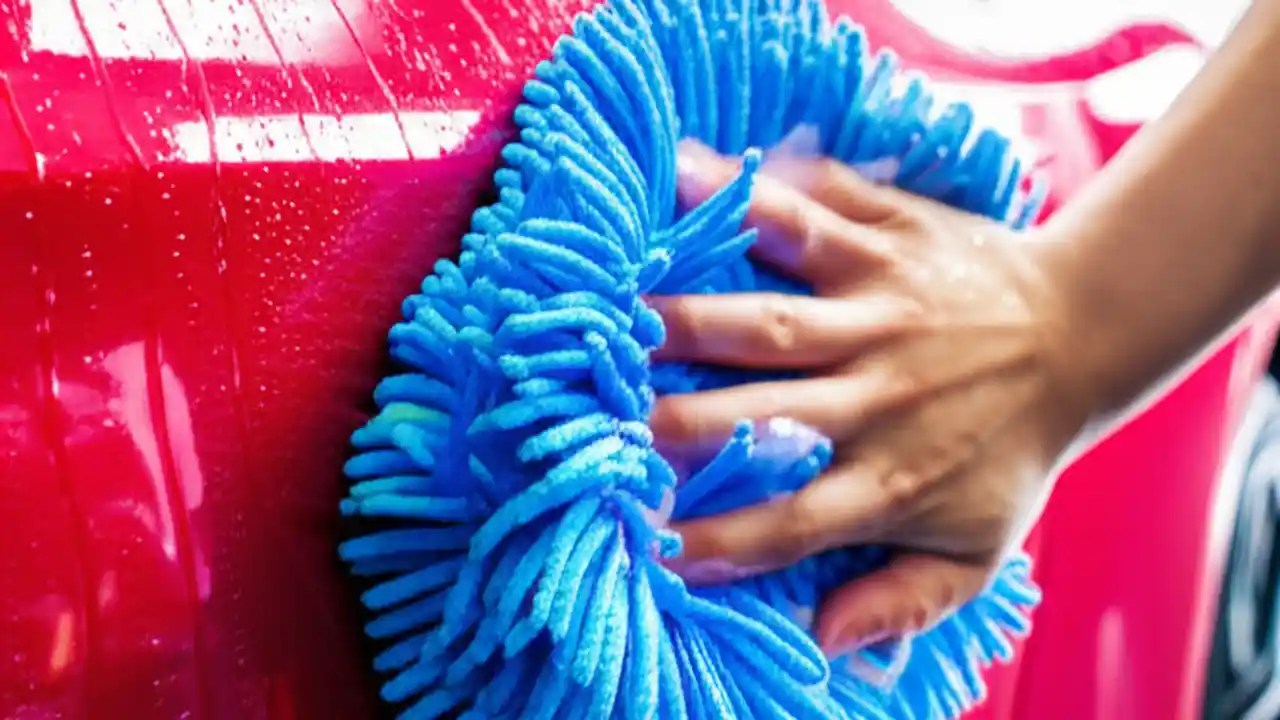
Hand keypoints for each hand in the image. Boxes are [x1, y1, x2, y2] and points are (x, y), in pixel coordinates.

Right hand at [649, 141, 1090, 654]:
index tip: (650, 543)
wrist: (1081, 332)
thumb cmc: (1011, 447)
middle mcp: (877, 393)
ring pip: (773, 316)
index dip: (720, 537)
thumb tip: (826, 641)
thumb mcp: (981, 548)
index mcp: (893, 476)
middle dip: (681, 420)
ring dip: (692, 315)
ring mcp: (878, 309)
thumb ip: (906, 601)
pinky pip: (810, 212)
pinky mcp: (887, 238)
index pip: (792, 520)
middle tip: (607, 420)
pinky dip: (746, 192)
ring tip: (620, 312)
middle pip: (764, 411)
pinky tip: (681, 171)